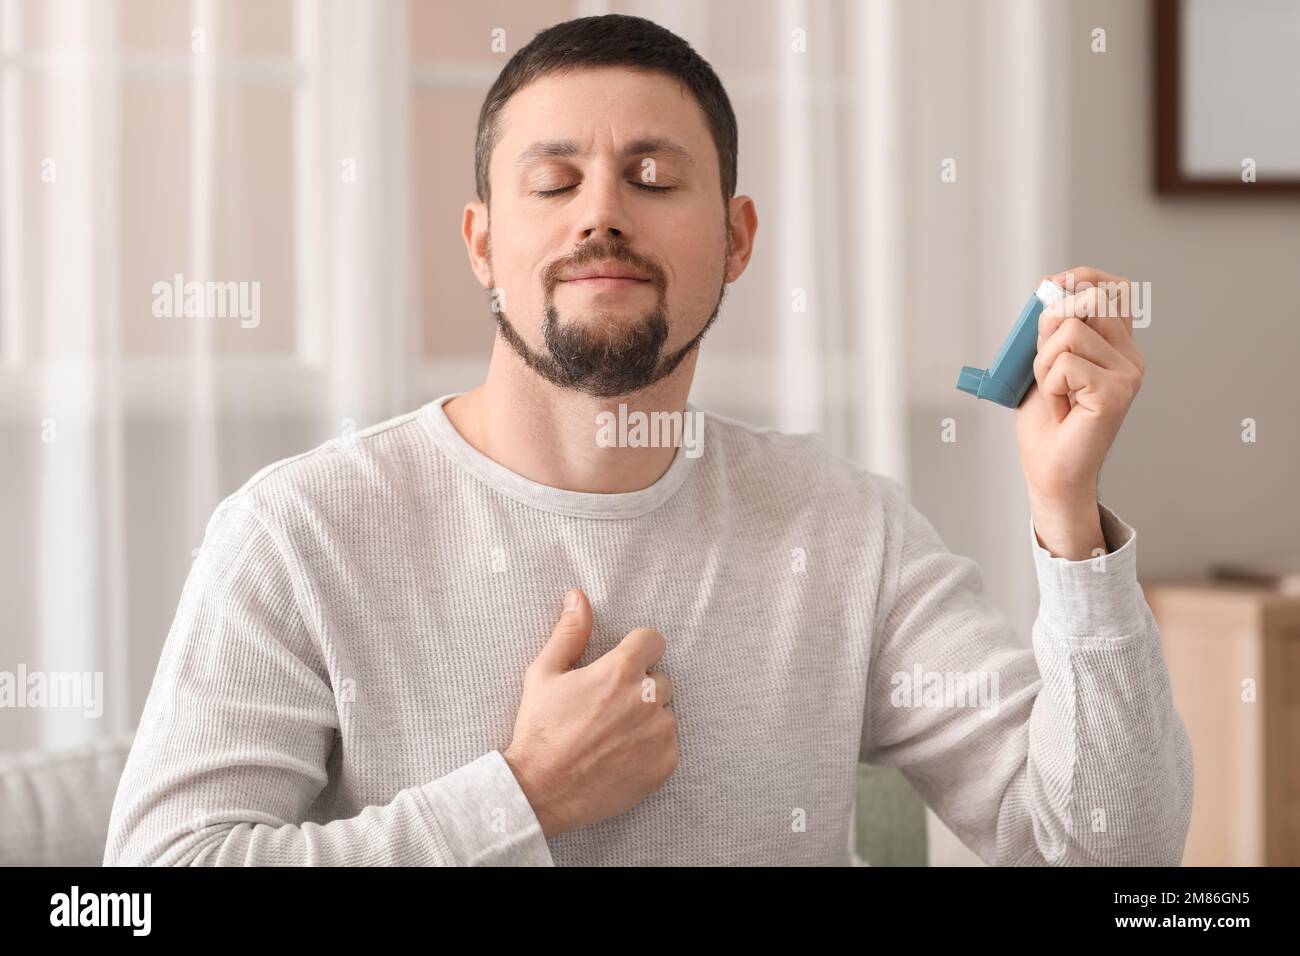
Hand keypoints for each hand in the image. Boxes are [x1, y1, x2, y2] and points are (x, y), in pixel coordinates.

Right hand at [502, 589, 677, 837]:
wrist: (541, 791)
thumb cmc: (540, 729)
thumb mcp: (544, 673)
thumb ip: (569, 632)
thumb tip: (578, 596)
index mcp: (620, 670)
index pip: (653, 640)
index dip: (637, 650)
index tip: (622, 667)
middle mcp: (647, 698)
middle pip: (660, 679)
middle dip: (639, 689)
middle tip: (607, 710)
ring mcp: (659, 733)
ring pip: (664, 713)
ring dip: (646, 720)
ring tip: (612, 736)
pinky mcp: (665, 763)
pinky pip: (668, 745)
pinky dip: (650, 749)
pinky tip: (621, 757)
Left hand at [1015, 266, 1146, 556]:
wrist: (1050, 469)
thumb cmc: (1047, 420)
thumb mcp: (1043, 361)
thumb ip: (1052, 328)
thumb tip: (1050, 290)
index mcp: (1118, 346)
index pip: (1114, 289)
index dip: (1082, 278)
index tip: (1053, 287)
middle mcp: (1130, 357)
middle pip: (1089, 300)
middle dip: (1049, 325)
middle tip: (1046, 365)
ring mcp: (1127, 375)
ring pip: (1069, 332)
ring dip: (1043, 365)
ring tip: (1054, 394)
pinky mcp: (1115, 393)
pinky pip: (1065, 364)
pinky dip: (1049, 385)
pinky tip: (1060, 408)